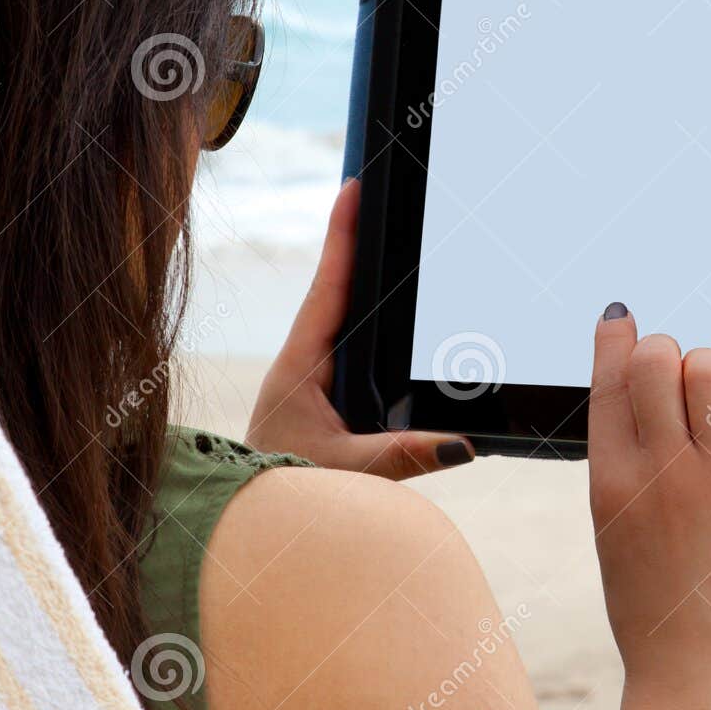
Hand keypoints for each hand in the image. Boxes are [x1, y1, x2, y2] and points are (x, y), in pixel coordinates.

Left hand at [247, 179, 475, 478]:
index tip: (355, 185)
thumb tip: (463, 444)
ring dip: (369, 283)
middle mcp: (305, 364)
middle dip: (363, 244)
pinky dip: (375, 323)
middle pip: (341, 290)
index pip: (328, 286)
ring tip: (399, 240)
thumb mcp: (344, 473)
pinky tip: (398, 318)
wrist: (247, 524)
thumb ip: (401, 458)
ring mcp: (314, 380)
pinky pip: (356, 349)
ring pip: (347, 320)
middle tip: (387, 196)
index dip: (343, 234)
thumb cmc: (282, 494)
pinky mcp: (326, 400)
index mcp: (299, 366)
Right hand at [587, 304, 710, 709]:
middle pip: (657, 359)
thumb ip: (625, 465)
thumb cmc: (653, 607)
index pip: (607, 378)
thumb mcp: (614, 530)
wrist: (696, 675)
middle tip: (675, 367)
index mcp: (609, 481)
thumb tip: (647, 398)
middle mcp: (660, 471)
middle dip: (664, 348)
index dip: (615, 335)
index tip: (622, 316)